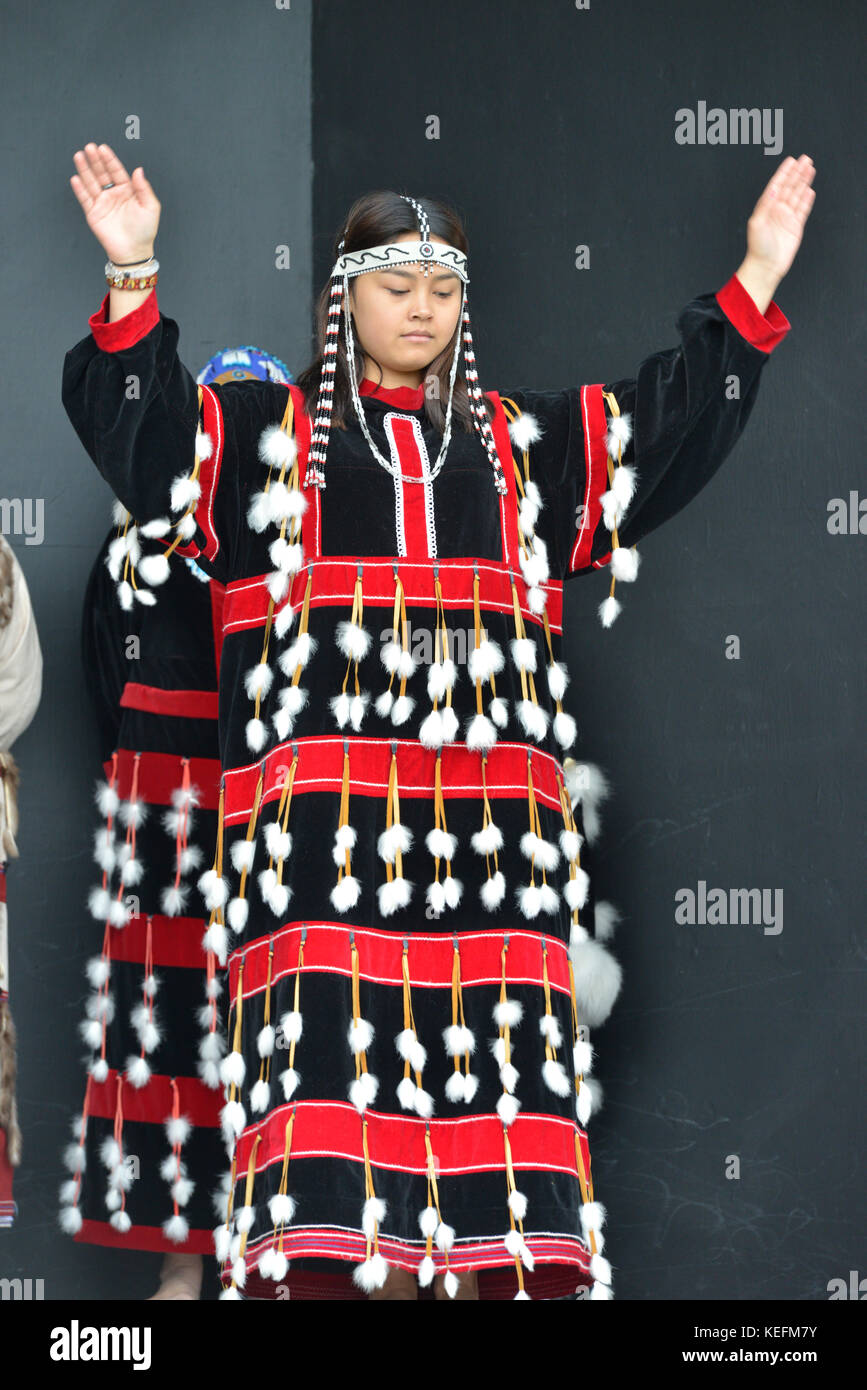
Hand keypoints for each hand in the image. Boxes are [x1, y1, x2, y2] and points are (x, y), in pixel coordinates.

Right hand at [70, 142, 159, 264]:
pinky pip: (85, 199)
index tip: (102, 148)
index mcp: (127, 191)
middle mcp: (113, 195)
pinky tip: (76, 178)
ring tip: (79, 156)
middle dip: (95, 160)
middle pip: (102, 173)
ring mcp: (102, 203)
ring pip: (91, 183)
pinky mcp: (93, 214)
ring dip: (85, 169)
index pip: (116, 171)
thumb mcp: (150, 207)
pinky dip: (80, 189)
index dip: (109, 159)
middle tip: (89, 147)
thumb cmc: (145, 231)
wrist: (133, 251)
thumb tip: (138, 170)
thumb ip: (143, 188)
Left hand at [744, 153, 815, 281]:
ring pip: (797, 195)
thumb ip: (766, 204)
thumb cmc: (758, 248)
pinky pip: (803, 209)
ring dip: (803, 182)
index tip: (791, 161)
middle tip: (805, 159)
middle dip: (797, 173)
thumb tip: (774, 188)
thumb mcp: (757, 223)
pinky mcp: (795, 227)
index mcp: (766, 207)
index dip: (784, 172)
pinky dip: (806, 200)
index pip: (777, 185)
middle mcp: (777, 210)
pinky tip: (810, 190)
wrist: (766, 266)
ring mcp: (787, 218)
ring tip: (810, 169)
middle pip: (790, 187)